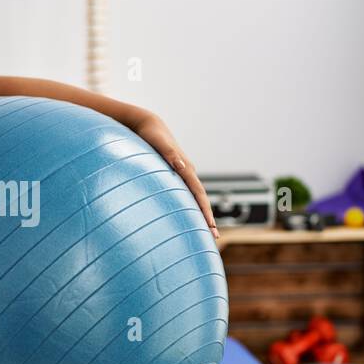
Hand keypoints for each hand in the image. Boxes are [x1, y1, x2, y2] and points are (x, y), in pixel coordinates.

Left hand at [133, 113, 220, 245]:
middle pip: (201, 199)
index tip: (210, 226)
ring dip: (201, 214)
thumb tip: (180, 165)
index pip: (199, 194)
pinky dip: (191, 207)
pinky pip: (186, 194)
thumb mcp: (159, 144)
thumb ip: (169, 154)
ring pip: (196, 198)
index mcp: (185, 168)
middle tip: (215, 238)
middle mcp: (187, 172)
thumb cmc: (151, 135)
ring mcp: (182, 174)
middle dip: (208, 218)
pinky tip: (188, 216)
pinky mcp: (175, 175)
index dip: (205, 211)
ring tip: (206, 232)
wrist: (149, 125)